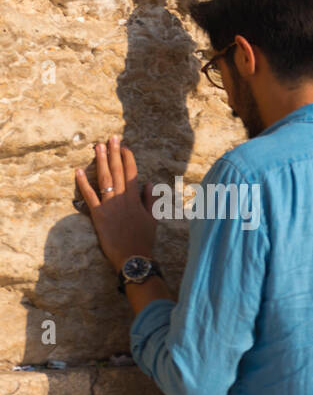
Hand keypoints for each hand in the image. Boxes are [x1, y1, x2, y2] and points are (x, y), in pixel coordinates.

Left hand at [74, 136, 156, 271]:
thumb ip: (150, 200)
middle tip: (111, 137)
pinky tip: (77, 171)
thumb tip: (149, 183)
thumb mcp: (152, 219)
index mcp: (136, 199)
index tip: (124, 146)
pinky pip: (89, 196)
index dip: (128, 158)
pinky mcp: (98, 215)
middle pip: (118, 171)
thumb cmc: (143, 240)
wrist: (133, 257)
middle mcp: (123, 199)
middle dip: (114, 153)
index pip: (132, 173)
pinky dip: (83, 183)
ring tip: (97, 146)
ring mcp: (110, 206)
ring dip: (100, 161)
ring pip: (105, 179)